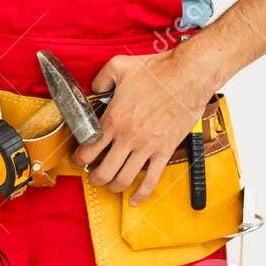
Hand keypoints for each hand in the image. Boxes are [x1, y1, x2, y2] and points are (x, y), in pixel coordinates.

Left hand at [72, 45, 221, 205]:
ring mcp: (146, 147)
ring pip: (123, 179)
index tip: (78, 160)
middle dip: (93, 177)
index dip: (78, 160)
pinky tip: (134, 199)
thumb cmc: (157, 70)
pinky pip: (151, 180)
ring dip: (113, 186)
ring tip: (110, 184)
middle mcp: (127, 137)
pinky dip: (141, 194)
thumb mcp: (119, 66)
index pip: (88, 150)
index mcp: (114, 119)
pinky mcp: (164, 151)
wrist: (187, 75)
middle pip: (103, 171)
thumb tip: (94, 88)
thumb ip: (101, 79)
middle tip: (92, 175)